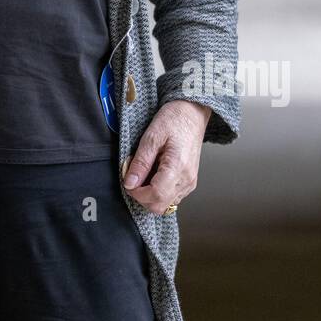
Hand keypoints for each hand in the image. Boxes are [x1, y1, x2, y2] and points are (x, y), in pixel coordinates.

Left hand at [121, 100, 211, 214]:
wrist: (192, 113)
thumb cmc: (174, 119)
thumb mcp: (151, 136)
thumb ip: (140, 162)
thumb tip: (129, 183)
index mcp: (178, 167)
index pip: (155, 196)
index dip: (137, 193)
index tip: (128, 182)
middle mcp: (187, 179)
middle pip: (160, 206)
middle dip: (142, 197)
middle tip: (134, 178)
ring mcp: (190, 182)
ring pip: (165, 204)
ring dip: (150, 194)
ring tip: (146, 173)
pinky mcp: (189, 182)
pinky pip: (171, 197)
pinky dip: (159, 191)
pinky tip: (154, 174)